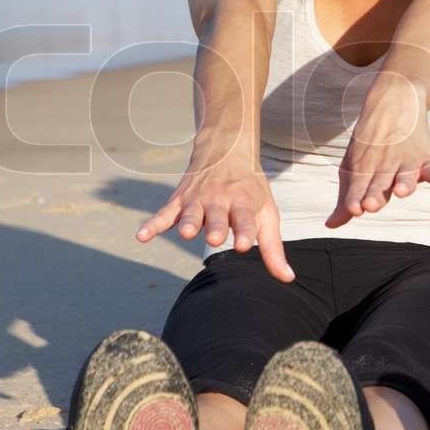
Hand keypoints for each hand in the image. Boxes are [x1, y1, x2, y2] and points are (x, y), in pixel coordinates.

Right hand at [137, 149, 294, 281]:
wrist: (227, 151)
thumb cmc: (250, 190)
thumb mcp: (267, 214)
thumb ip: (273, 248)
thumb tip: (288, 279)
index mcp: (245, 204)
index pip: (246, 220)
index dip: (246, 232)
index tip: (245, 245)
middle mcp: (221, 200)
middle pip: (218, 217)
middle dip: (216, 227)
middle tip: (215, 237)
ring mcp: (198, 199)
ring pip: (191, 213)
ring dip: (188, 222)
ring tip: (185, 233)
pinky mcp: (179, 201)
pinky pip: (164, 214)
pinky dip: (152, 224)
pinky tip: (141, 236)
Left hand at [326, 73, 429, 228]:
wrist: (393, 101)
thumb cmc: (370, 142)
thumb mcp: (352, 165)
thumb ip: (347, 197)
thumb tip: (330, 225)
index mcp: (364, 169)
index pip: (358, 187)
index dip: (355, 199)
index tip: (354, 209)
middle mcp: (384, 166)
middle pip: (380, 185)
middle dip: (375, 196)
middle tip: (370, 204)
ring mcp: (405, 161)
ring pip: (405, 176)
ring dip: (404, 184)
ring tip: (402, 192)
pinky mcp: (425, 157)